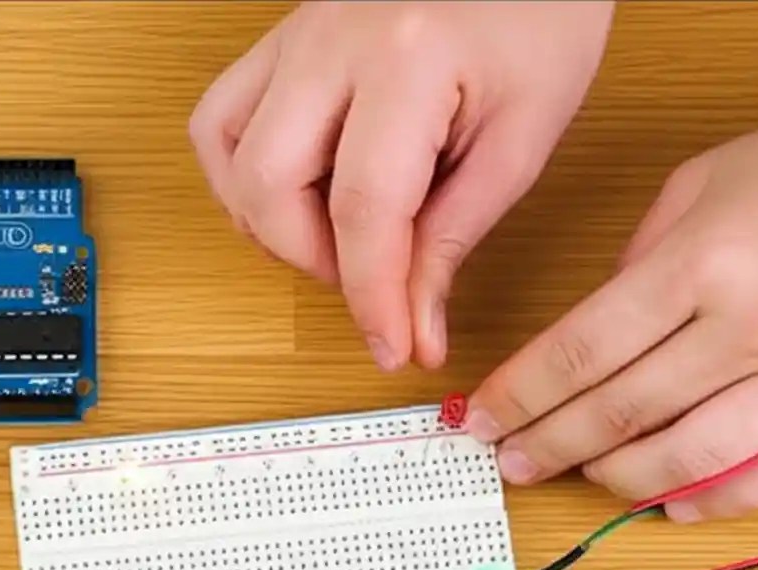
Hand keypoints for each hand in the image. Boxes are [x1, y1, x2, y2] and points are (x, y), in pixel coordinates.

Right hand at [189, 1, 612, 369]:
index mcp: (407, 60)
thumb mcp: (523, 136)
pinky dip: (239, 174)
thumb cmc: (540, 16)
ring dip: (267, 222)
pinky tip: (289, 193)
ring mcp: (295, 38)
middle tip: (374, 277)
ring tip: (331, 235)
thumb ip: (457, 235)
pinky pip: (217, 118)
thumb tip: (414, 325)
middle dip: (316, 262)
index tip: (394, 348)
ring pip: (225, 155)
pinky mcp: (279, 42)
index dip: (373, 297)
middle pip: (269, 186)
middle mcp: (331, 44)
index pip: (364, 209)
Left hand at [467, 113, 757, 522]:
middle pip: (622, 409)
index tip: (481, 417)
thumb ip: (638, 260)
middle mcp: (750, 326)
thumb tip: (591, 333)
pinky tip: (674, 505)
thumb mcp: (701, 184)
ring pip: (693, 457)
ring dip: (623, 478)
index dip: (520, 395)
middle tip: (509, 461)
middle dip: (551, 443)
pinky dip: (720, 499)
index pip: (580, 351)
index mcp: (700, 264)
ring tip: (581, 477)